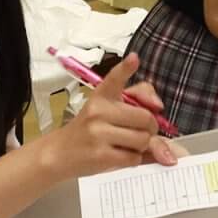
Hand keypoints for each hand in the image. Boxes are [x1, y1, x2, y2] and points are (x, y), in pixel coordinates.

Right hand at [42, 54, 168, 179]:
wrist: (59, 153)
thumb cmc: (89, 130)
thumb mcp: (106, 110)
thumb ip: (136, 101)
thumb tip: (158, 108)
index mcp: (101, 96)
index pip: (114, 79)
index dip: (125, 68)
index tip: (134, 59)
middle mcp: (98, 111)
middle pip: (145, 118)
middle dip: (149, 128)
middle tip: (138, 131)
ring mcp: (98, 133)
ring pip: (143, 139)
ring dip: (142, 146)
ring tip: (125, 144)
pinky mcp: (101, 156)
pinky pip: (135, 157)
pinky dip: (133, 159)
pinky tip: (119, 155)